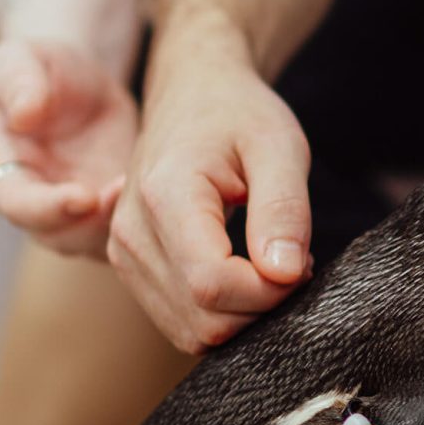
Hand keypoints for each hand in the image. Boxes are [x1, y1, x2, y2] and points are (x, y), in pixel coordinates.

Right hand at [0, 39, 137, 256]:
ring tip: (145, 188)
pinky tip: (166, 192)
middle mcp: (39, 202)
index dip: (47, 208)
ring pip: (96, 241)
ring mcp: (78, 213)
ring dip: (121, 225)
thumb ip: (17, 82)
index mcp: (6, 171)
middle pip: (58, 235)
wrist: (85, 83)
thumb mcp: (23, 59)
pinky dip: (147, 222)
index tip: (82, 197)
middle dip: (90, 225)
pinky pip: (128, 233)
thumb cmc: (44, 69)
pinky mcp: (113, 211)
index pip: (16, 204)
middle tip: (121, 196)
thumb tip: (22, 114)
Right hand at [108, 22, 312, 352]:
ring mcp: (123, 253)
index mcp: (166, 194)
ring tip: (267, 259)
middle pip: (202, 318)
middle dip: (261, 305)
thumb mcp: (279, 146)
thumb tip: (284, 274)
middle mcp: (132, 231)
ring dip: (242, 312)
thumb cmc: (239, 114)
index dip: (268, 291)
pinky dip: (221, 311)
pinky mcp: (130, 267)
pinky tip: (243, 270)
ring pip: (191, 330)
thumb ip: (284, 209)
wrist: (193, 93)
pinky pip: (181, 322)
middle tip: (290, 257)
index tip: (300, 260)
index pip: (212, 284)